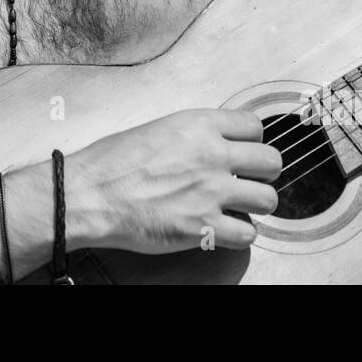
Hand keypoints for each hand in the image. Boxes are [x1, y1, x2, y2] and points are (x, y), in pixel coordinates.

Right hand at [65, 109, 281, 254]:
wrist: (90, 195)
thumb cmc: (110, 164)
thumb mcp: (156, 129)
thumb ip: (191, 135)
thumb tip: (208, 143)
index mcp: (198, 125)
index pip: (254, 126)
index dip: (251, 141)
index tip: (244, 150)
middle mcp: (211, 155)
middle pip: (271, 161)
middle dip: (262, 173)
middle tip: (249, 180)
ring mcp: (211, 192)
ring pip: (267, 199)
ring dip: (255, 205)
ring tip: (239, 207)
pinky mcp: (204, 226)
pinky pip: (247, 235)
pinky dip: (238, 235)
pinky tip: (222, 229)